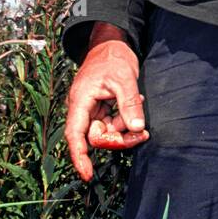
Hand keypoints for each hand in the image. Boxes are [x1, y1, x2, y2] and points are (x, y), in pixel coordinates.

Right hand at [65, 25, 148, 182]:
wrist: (111, 44)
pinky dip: (124, 120)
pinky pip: (112, 123)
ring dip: (124, 128)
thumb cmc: (113, 58)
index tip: (87, 174)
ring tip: (139, 108)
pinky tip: (134, 102)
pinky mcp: (101, 108)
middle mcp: (82, 107)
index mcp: (80, 100)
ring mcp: (92, 109)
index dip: (79, 156)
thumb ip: (129, 103)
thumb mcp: (124, 78)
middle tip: (142, 134)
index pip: (75, 134)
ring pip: (106, 132)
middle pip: (96, 136)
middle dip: (118, 139)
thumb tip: (136, 128)